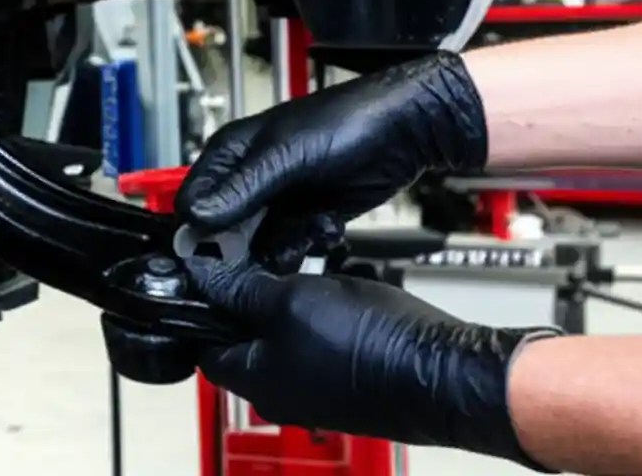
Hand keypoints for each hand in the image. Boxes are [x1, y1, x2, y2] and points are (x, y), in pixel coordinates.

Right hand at [175, 52, 486, 231]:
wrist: (405, 129)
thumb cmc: (346, 123)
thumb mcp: (287, 156)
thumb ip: (242, 189)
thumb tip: (197, 218)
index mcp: (232, 155)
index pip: (194, 203)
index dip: (200, 233)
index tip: (218, 256)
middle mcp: (249, 180)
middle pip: (223, 233)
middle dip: (247, 247)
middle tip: (275, 246)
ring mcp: (277, 201)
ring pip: (256, 246)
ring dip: (282, 247)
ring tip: (312, 229)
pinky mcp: (304, 218)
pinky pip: (288, 247)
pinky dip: (305, 245)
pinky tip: (328, 227)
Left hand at [189, 257, 557, 469]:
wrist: (442, 370)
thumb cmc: (367, 346)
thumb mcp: (286, 301)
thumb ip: (237, 288)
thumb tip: (199, 273)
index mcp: (252, 379)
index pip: (201, 338)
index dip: (200, 298)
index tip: (205, 262)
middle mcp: (280, 390)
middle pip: (243, 331)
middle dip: (250, 288)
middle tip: (260, 252)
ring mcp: (315, 385)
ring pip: (285, 328)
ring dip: (290, 292)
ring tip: (304, 261)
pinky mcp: (348, 374)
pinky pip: (320, 334)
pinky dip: (322, 305)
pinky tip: (337, 282)